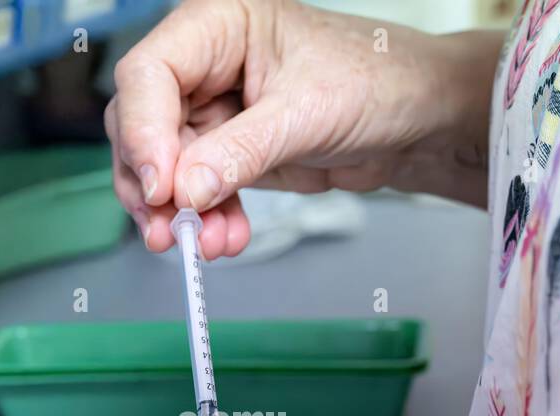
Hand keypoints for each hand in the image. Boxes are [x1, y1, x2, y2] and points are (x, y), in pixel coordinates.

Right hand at [105, 0, 501, 258]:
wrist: (418, 118)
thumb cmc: (379, 81)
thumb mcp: (307, 114)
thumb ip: (241, 152)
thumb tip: (187, 190)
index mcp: (217, 25)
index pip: (148, 75)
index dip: (143, 133)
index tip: (162, 187)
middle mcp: (204, 64)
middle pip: (141, 125)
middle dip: (153, 185)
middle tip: (171, 233)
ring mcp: (213, 110)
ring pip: (164, 166)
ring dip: (180, 214)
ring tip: (208, 245)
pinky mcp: (228, 150)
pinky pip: (197, 190)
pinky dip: (207, 219)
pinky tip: (225, 239)